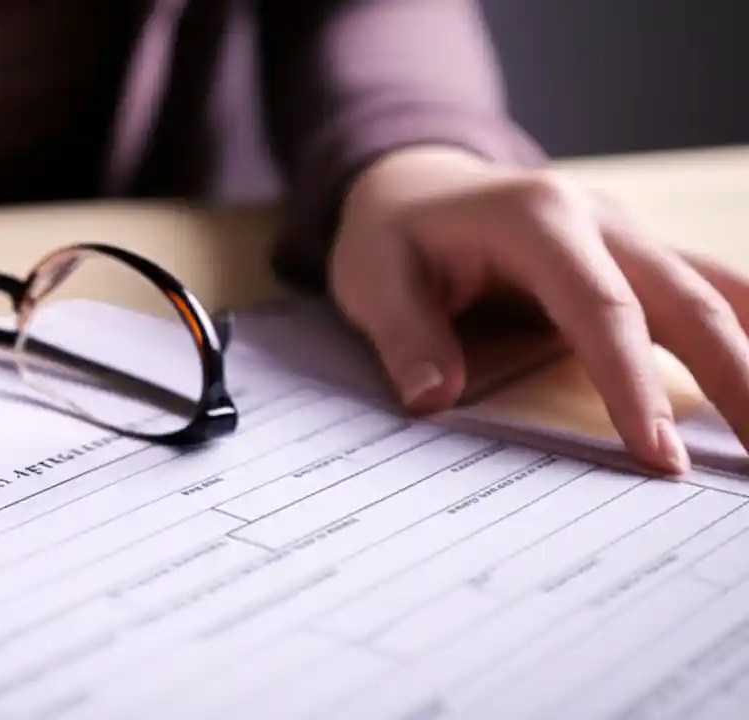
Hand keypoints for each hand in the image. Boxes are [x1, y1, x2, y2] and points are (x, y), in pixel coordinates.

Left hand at [331, 146, 748, 474]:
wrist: (415, 184)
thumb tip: (433, 397)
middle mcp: (597, 220)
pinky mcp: (634, 260)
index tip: (656, 452)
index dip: (634, 382)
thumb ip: (405, 335)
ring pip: (715, 293)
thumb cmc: (394, 234)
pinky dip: (745, 331)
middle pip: (687, 298)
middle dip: (735, 377)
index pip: (602, 308)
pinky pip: (708, 293)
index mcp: (536, 219)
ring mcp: (625, 236)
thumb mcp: (372, 277)